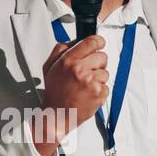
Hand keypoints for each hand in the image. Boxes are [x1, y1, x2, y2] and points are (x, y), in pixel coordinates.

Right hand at [30, 35, 108, 155]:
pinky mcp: (99, 94)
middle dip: (97, 62)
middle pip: (102, 56)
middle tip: (87, 71)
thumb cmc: (55, 92)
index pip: (91, 42)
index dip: (98, 41)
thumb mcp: (50, 67)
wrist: (57, 115)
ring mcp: (91, 83)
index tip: (99, 44)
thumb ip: (60, 50)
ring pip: (106, 72)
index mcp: (68, 61)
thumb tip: (74, 41)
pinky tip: (88, 94)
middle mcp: (80, 70)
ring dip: (98, 78)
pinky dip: (99, 90)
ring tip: (85, 85)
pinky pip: (106, 86)